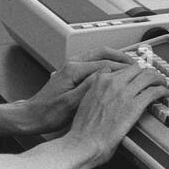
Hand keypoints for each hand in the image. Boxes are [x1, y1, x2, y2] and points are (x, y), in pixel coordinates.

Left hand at [19, 47, 133, 134]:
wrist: (32, 116)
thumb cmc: (48, 113)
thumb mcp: (71, 104)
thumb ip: (89, 87)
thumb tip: (107, 75)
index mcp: (73, 70)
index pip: (105, 63)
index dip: (124, 68)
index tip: (137, 72)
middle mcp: (72, 64)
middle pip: (103, 52)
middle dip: (122, 57)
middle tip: (137, 63)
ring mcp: (71, 67)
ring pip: (98, 55)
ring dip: (115, 58)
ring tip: (128, 65)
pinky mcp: (71, 72)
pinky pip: (93, 61)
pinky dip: (106, 62)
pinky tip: (113, 71)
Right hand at [66, 62, 168, 164]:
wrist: (83, 143)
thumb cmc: (82, 129)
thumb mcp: (84, 101)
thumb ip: (96, 90)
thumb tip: (104, 90)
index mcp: (100, 80)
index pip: (122, 68)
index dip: (132, 72)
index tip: (137, 76)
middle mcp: (113, 82)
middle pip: (137, 68)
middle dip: (147, 72)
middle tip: (153, 78)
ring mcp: (125, 93)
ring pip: (149, 76)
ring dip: (159, 78)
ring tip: (163, 83)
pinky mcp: (135, 105)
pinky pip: (154, 91)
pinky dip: (163, 90)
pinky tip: (165, 94)